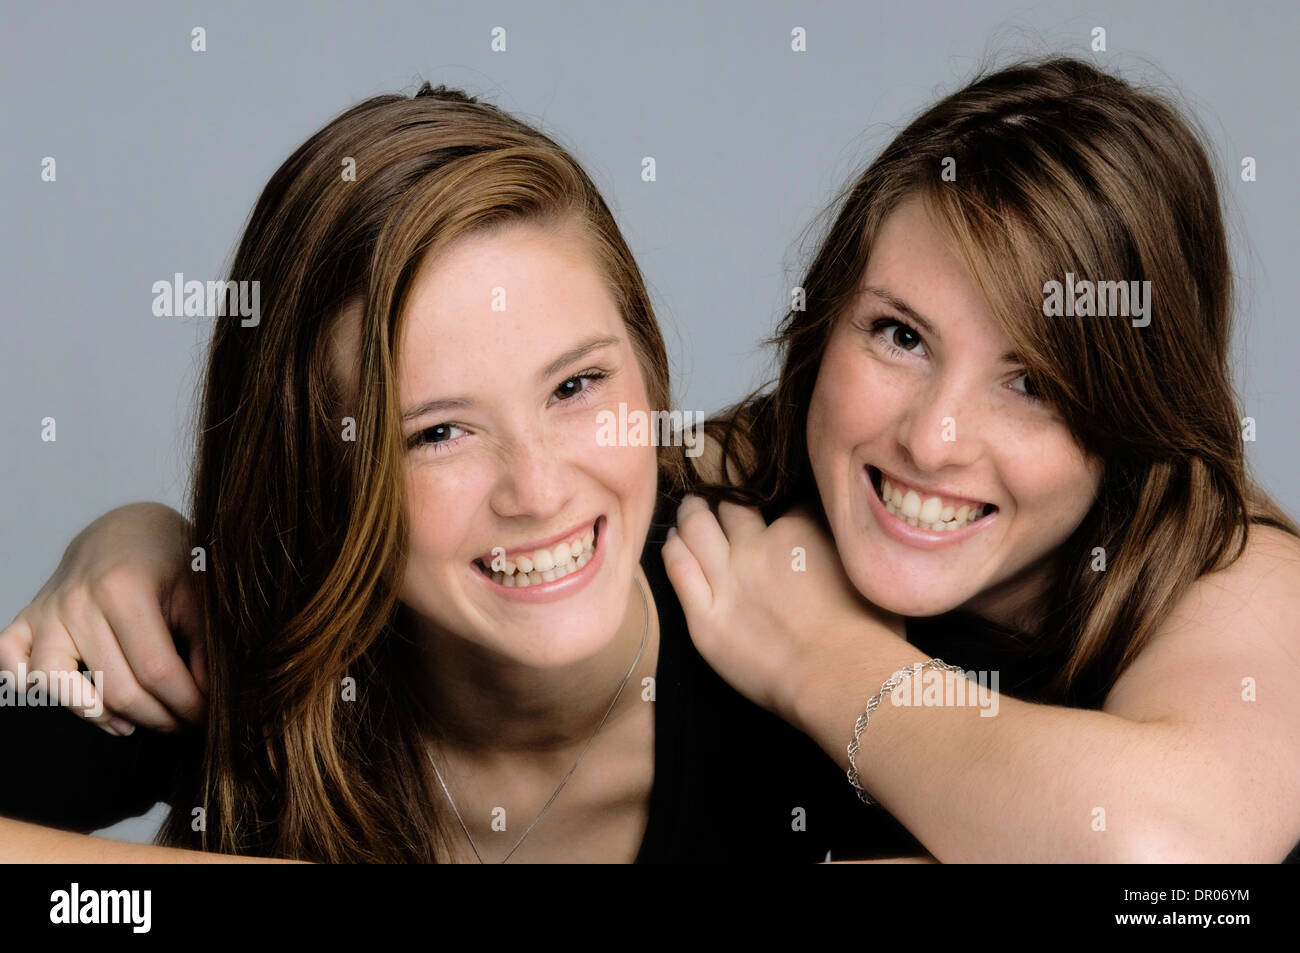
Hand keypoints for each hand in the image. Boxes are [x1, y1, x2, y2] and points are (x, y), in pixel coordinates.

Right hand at [0, 503, 205, 734]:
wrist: (125, 529)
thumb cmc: (167, 559)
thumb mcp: (198, 592)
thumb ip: (206, 644)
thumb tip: (210, 695)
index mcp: (124, 588)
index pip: (157, 670)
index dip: (187, 702)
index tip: (207, 714)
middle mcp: (77, 601)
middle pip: (116, 687)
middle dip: (157, 717)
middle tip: (182, 722)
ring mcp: (46, 613)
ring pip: (60, 686)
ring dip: (101, 716)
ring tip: (134, 723)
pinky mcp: (24, 621)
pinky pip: (13, 664)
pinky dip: (34, 687)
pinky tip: (80, 697)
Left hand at [662, 496, 904, 726]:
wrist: (842, 677)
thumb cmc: (871, 634)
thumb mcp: (872, 573)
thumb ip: (851, 550)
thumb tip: (851, 544)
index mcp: (802, 531)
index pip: (787, 506)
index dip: (782, 511)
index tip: (779, 518)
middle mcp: (758, 547)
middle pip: (734, 510)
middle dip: (727, 504)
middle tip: (720, 504)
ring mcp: (728, 580)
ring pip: (698, 529)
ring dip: (692, 515)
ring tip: (689, 510)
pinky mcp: (705, 616)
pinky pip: (679, 569)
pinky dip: (673, 549)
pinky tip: (671, 541)